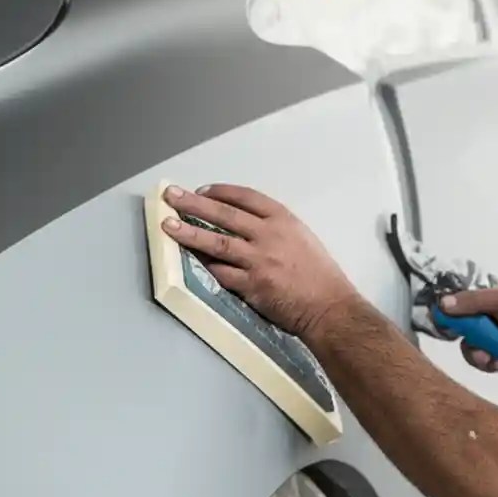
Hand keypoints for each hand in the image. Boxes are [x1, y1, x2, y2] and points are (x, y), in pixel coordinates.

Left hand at [160, 183, 357, 336]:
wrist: (329, 306)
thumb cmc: (319, 274)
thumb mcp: (301, 237)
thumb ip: (273, 228)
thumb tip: (242, 225)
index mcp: (282, 220)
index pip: (245, 197)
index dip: (220, 192)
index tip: (201, 190)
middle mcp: (268, 235)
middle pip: (224, 214)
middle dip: (194, 204)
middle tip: (171, 196)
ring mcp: (258, 260)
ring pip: (216, 242)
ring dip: (189, 233)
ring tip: (168, 225)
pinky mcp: (251, 285)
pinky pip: (220, 273)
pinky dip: (203, 266)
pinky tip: (186, 260)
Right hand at [439, 281, 497, 371]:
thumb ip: (472, 301)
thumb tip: (440, 305)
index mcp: (486, 293)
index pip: (456, 298)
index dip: (446, 310)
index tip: (441, 322)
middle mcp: (486, 312)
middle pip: (458, 326)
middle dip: (466, 338)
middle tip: (475, 344)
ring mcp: (492, 334)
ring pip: (468, 346)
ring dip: (477, 355)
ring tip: (492, 359)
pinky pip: (480, 359)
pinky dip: (487, 363)